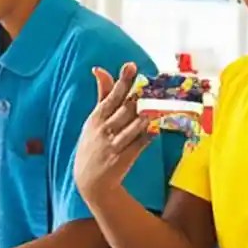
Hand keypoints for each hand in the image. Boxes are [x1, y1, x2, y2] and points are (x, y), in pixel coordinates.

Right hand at [73, 63, 153, 197]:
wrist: (89, 181)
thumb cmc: (93, 144)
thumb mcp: (93, 120)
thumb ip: (102, 94)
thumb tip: (99, 69)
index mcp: (96, 117)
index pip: (111, 95)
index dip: (122, 80)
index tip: (131, 66)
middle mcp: (104, 129)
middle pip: (125, 109)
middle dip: (139, 97)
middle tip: (154, 85)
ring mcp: (114, 145)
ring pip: (133, 126)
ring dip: (146, 116)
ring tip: (158, 105)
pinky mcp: (123, 158)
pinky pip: (139, 144)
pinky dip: (149, 135)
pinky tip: (158, 127)